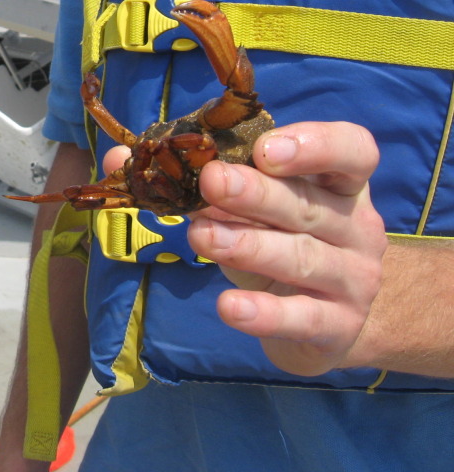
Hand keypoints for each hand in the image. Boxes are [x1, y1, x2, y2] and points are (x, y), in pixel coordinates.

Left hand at [179, 121, 386, 375]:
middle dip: (257, 193)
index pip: (351, 151)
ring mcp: (350, 279)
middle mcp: (353, 226)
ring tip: (200, 236)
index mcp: (337, 183)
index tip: (265, 148)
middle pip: (308, 205)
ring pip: (300, 258)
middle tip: (213, 181)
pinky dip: (263, 314)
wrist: (331, 321)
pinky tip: (226, 307)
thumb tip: (118, 158)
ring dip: (247, 245)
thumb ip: (194, 179)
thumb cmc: (280, 241)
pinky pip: (299, 318)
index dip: (315, 145)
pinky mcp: (335, 326)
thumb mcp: (246, 206)